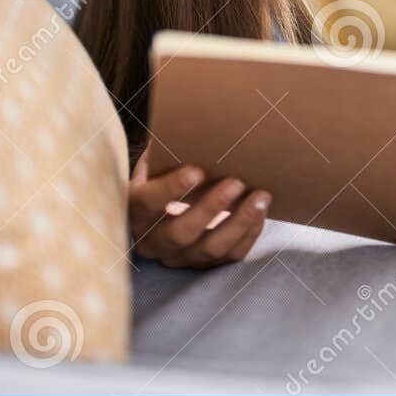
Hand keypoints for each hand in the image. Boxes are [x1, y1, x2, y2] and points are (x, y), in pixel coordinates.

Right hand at [128, 159, 269, 268]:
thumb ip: (166, 153)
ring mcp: (178, 257)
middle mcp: (152, 241)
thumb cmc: (162, 176)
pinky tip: (261, 212)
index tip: (196, 170)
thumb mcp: (156, 163)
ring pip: (209, 249)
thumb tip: (192, 131)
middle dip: (211, 207)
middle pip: (181, 232)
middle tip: (236, 182)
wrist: (163, 207)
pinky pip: (229, 257)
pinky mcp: (202, 265)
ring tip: (260, 197)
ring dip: (239, 222)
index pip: (147, 203)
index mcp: (134, 210)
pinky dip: (248, 234)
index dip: (171, 188)